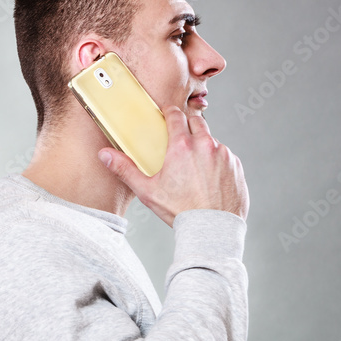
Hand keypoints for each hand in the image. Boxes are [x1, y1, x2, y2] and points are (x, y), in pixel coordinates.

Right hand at [99, 106, 249, 226]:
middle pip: (197, 122)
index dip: (170, 112)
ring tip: (194, 163)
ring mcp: (223, 154)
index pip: (176, 116)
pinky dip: (216, 160)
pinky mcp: (236, 165)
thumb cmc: (180, 211)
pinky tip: (208, 176)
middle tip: (180, 136)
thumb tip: (104, 155)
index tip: (168, 113)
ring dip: (203, 145)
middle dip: (188, 124)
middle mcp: (205, 145)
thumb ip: (125, 170)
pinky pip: (225, 156)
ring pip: (211, 140)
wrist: (212, 228)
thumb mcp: (147, 191)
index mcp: (182, 147)